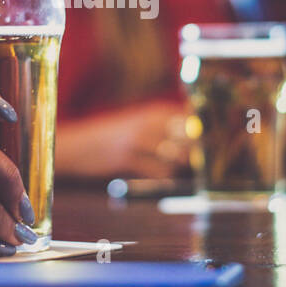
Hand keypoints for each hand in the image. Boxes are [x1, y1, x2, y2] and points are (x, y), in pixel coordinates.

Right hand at [56, 102, 190, 178]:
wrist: (78, 144)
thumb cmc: (113, 135)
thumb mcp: (140, 123)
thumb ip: (167, 126)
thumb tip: (197, 134)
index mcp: (153, 111)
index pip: (191, 116)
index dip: (202, 130)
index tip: (207, 141)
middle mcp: (147, 121)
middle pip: (188, 135)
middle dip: (193, 149)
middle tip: (189, 157)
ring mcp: (136, 139)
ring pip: (175, 155)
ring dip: (176, 164)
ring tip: (166, 164)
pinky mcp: (126, 158)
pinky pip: (157, 171)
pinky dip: (162, 175)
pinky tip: (154, 173)